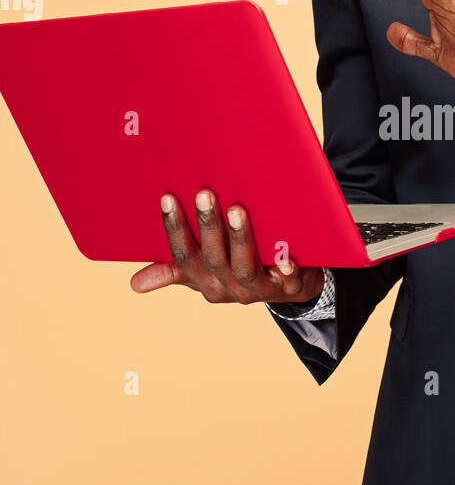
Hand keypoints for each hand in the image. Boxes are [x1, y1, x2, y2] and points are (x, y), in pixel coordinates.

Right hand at [129, 188, 325, 305]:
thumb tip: (134, 284)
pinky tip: (286, 258)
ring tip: (238, 210)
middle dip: (208, 227)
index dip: (175, 229)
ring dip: (241, 240)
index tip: (168, 197)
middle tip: (205, 194)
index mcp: (206, 282)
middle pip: (214, 259)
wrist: (290, 288)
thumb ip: (175, 272)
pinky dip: (287, 272)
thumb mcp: (206, 273)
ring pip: (246, 269)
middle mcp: (230, 288)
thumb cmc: (240, 271)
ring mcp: (260, 290)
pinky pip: (288, 283)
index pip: (184, 257)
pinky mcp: (290, 288)